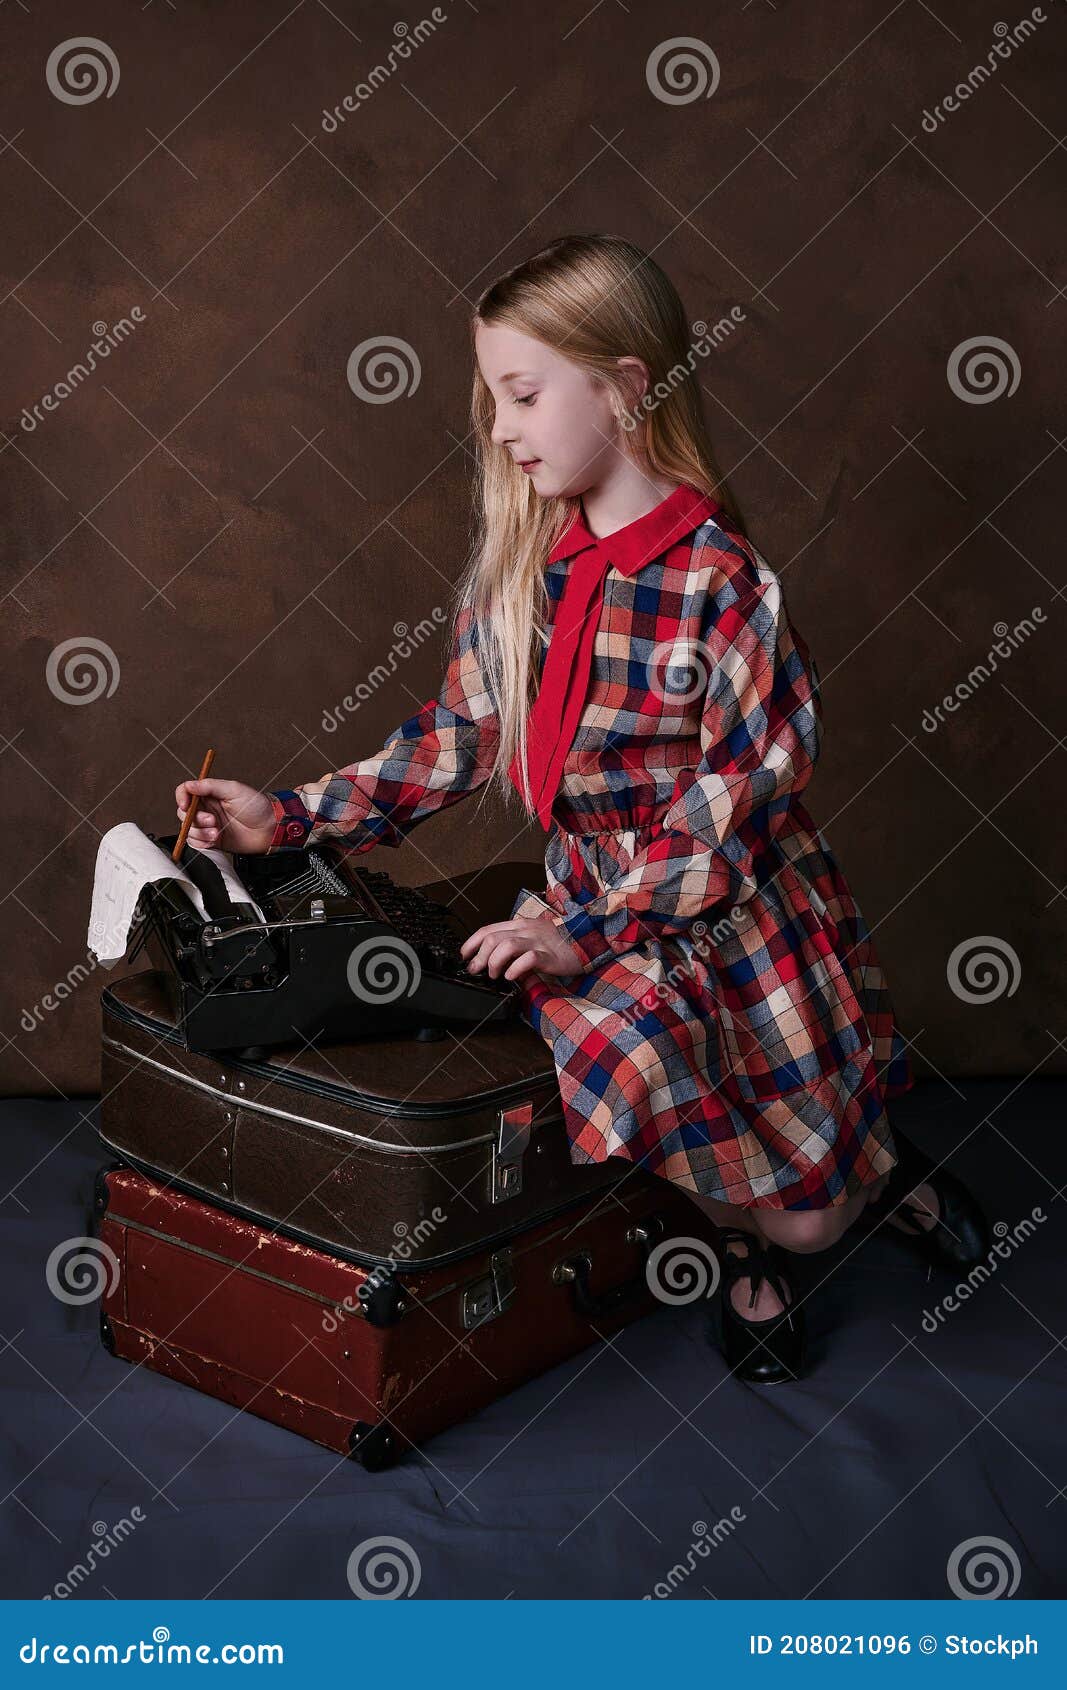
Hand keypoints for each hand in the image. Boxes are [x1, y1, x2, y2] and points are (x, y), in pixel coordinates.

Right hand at [173, 777, 277, 854]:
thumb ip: (210, 786)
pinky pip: (196, 843)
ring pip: (189, 829)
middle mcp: (207, 809)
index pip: (186, 792)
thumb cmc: (257, 807)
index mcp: (210, 794)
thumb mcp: (234, 790)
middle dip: (196, 819)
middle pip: (184, 813)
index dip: (182, 798)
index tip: (185, 805)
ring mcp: (208, 826)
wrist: (269, 829)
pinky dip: (202, 842)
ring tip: (217, 832)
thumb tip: (190, 785)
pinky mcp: (212, 840)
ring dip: (200, 832)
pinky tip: (215, 840)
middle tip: (212, 821)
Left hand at [460, 911, 585, 982]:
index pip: (488, 929)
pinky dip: (515, 969)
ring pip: (506, 946)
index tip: (464, 955)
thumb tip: (494, 959)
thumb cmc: (560, 942)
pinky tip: (511, 976)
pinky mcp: (549, 956)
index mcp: (520, 925)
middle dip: (479, 957)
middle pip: (493, 939)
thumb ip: (515, 944)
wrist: (588, 940)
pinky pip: (527, 959)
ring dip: (494, 962)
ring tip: (494, 974)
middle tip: (476, 970)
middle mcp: (526, 930)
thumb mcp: (533, 937)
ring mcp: (538, 942)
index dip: (471, 943)